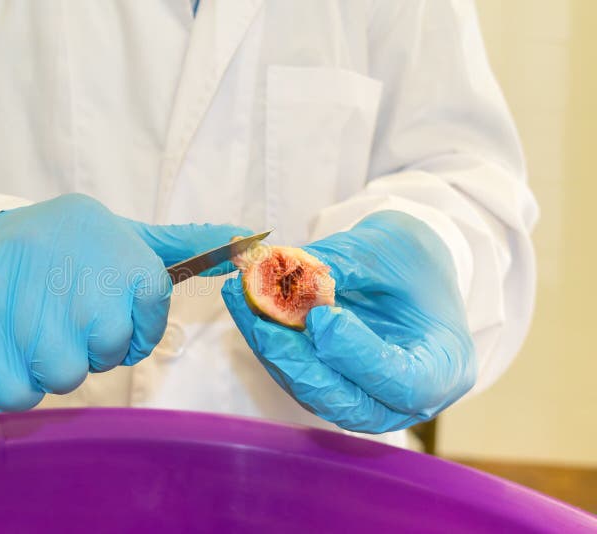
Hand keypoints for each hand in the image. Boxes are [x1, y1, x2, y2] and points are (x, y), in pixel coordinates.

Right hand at [0, 193, 248, 410]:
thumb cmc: (69, 246)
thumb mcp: (129, 236)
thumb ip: (188, 244)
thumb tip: (249, 239)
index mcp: (125, 263)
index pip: (143, 331)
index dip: (125, 330)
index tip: (103, 306)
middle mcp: (82, 283)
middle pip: (103, 358)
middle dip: (86, 347)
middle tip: (63, 314)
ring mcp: (24, 307)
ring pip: (63, 378)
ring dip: (48, 363)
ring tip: (32, 324)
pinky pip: (17, 395)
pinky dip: (10, 380)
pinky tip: (4, 342)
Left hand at [222, 211, 475, 432]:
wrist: (409, 266)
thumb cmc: (413, 257)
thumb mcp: (389, 247)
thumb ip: (341, 263)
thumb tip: (281, 270)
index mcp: (445, 366)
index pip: (404, 383)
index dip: (358, 357)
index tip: (321, 318)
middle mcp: (407, 399)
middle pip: (349, 402)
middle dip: (298, 361)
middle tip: (261, 317)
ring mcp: (367, 400)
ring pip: (313, 392)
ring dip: (273, 350)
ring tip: (244, 301)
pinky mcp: (331, 388)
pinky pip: (298, 376)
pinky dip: (270, 344)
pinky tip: (247, 308)